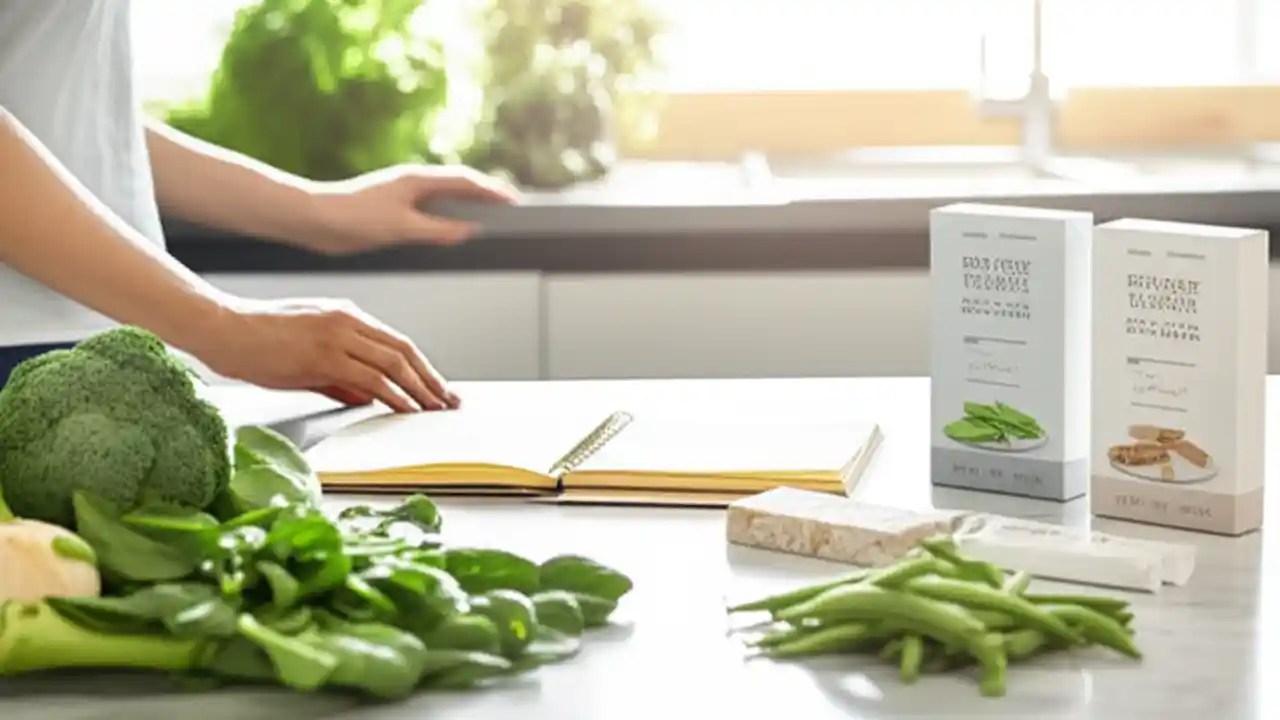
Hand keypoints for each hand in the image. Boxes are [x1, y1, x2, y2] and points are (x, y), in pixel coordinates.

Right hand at [193, 297, 458, 412]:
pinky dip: (394, 394)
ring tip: (434, 410)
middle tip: (448, 401)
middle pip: (404, 350)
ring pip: (393, 363)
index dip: (422, 366)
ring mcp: (336, 335)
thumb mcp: (306, 356)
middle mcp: (347, 320)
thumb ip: (338, 377)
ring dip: (419, 389)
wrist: (222, 327)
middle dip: (430, 379)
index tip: (437, 387)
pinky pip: (369, 377)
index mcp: (345, 316)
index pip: (397, 342)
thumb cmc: (256, 339)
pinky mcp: (322, 355)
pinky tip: (406, 409)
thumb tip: (366, 397)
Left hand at [303, 164, 519, 253]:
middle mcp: (412, 184)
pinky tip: (450, 232)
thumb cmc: (353, 217)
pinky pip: (430, 212)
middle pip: (458, 186)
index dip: (491, 191)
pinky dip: (448, 219)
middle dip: (484, 195)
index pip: (465, 181)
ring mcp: (402, 196)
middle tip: (507, 208)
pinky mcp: (392, 212)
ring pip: (444, 198)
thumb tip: (469, 230)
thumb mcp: (403, 227)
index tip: (513, 201)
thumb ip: (438, 229)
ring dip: (466, 206)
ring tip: (488, 218)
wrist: (313, 219)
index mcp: (418, 180)